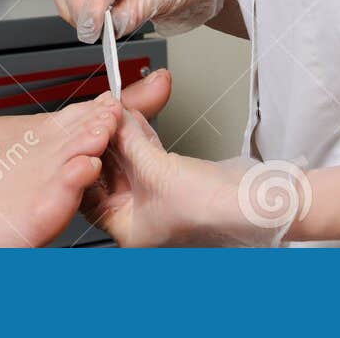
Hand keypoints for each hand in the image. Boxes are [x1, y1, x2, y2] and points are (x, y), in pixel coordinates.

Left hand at [83, 110, 305, 246]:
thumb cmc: (211, 210)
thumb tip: (114, 114)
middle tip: (102, 113)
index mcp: (125, 229)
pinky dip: (142, 138)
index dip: (86, 158)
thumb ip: (130, 140)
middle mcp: (137, 217)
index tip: (85, 131)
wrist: (253, 204)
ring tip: (119, 111)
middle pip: (107, 172)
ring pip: (127, 161)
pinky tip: (138, 121)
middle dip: (106, 140)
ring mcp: (154, 200)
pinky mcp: (173, 182)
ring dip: (125, 135)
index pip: (88, 191)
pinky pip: (147, 157)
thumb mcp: (157, 170)